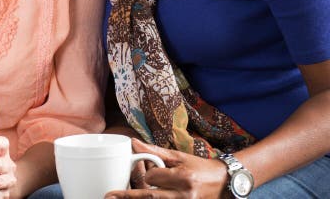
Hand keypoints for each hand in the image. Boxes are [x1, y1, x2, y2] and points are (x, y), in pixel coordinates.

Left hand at [105, 139, 227, 197]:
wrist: (226, 183)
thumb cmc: (200, 167)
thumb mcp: (178, 156)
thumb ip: (154, 152)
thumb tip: (132, 143)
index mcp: (183, 177)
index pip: (154, 178)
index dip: (146, 175)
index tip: (147, 173)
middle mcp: (185, 194)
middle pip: (151, 197)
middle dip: (128, 197)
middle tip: (109, 196)